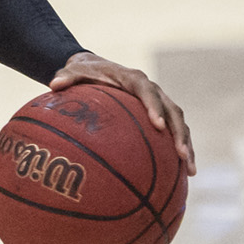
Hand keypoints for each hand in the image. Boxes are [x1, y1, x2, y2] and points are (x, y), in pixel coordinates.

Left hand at [49, 51, 195, 175]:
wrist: (96, 68)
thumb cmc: (84, 73)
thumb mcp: (73, 72)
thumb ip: (66, 77)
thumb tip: (54, 84)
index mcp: (134, 79)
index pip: (148, 92)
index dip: (155, 107)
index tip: (157, 125)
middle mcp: (152, 90)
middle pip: (172, 111)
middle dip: (179, 133)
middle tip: (181, 154)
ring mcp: (158, 103)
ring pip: (178, 123)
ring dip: (186, 145)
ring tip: (190, 170)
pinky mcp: (159, 115)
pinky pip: (172, 133)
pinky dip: (178, 151)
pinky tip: (181, 175)